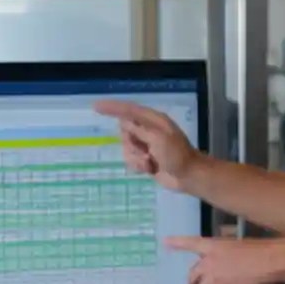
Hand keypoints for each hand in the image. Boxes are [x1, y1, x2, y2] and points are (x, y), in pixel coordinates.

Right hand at [93, 99, 207, 193]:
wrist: (188, 176)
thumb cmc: (177, 155)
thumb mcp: (159, 139)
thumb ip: (139, 130)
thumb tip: (123, 122)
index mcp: (153, 120)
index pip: (129, 110)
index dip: (112, 108)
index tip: (96, 107)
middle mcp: (148, 130)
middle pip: (125, 130)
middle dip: (130, 142)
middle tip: (145, 150)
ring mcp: (146, 144)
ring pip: (126, 147)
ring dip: (135, 157)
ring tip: (150, 162)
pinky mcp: (145, 158)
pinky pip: (130, 159)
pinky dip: (138, 165)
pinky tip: (150, 169)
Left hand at [164, 236, 279, 283]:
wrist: (267, 262)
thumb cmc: (262, 253)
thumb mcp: (242, 249)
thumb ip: (231, 258)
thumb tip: (234, 269)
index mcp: (214, 245)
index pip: (192, 242)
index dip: (178, 242)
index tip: (165, 242)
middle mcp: (208, 259)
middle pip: (193, 273)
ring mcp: (210, 274)